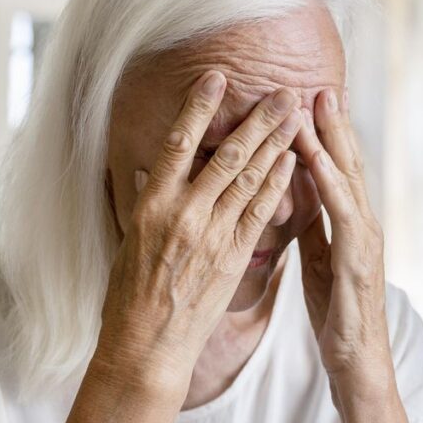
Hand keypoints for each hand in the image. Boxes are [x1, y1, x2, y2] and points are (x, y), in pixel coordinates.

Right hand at [95, 71, 304, 395]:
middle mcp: (183, 215)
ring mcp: (211, 236)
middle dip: (257, 120)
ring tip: (294, 113)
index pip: (177, 144)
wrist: (147, 344)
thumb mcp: (128, 240)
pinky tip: (292, 160)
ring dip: (275, 143)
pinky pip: (260, 213)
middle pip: (226, 155)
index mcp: (151, 205)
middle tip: (281, 89)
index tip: (217, 77)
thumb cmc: (129, 294)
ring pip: (249, 179)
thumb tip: (147, 171)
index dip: (199, 108)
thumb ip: (145, 201)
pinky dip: (277, 183)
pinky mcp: (234, 257)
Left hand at [293, 88, 395, 398]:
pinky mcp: (357, 258)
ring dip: (333, 140)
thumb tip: (296, 195)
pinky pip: (341, 212)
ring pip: (347, 179)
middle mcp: (363, 224)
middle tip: (322, 85)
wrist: (356, 360)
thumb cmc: (336, 312)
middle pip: (347, 165)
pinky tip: (314, 158)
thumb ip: (313, 226)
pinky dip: (327, 181)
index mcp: (350, 225)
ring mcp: (364, 239)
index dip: (327, 137)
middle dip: (335, 125)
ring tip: (319, 106)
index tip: (312, 102)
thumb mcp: (318, 260)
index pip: (337, 172)